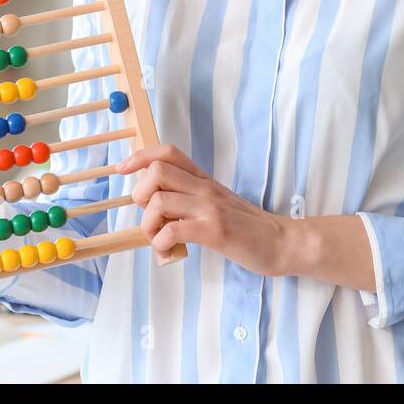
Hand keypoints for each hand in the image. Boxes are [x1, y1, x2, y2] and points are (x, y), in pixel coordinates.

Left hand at [119, 145, 295, 276]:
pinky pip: (173, 230)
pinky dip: (161, 242)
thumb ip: (190, 200)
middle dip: (139, 193)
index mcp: (204, 180)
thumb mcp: (218, 204)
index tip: (122, 169)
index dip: (139, 156)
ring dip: (148, 224)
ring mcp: (210, 208)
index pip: (168, 152)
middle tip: (149, 216)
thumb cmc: (247, 227)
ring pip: (159, 200)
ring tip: (158, 239)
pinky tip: (169, 250)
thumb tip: (156, 206)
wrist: (281, 242)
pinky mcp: (215, 231)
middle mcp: (205, 188)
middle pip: (157, 170)